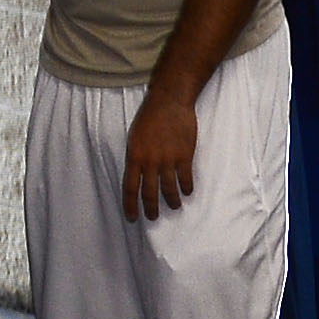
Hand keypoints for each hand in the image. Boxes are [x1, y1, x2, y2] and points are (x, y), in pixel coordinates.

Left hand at [124, 93, 199, 220]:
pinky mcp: (184, 156)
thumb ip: (137, 157)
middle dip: (151, 209)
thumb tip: (140, 175)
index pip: (130, 188)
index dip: (130, 205)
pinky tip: (187, 192)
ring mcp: (168, 160)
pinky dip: (187, 188)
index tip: (132, 217)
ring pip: (169, 189)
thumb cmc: (150, 116)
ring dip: (172, 201)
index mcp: (134, 157)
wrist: (169, 101)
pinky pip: (185, 179)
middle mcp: (150, 162)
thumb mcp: (135, 137)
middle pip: (150, 193)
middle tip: (153, 217)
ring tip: (174, 206)